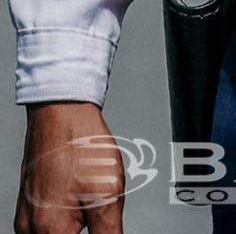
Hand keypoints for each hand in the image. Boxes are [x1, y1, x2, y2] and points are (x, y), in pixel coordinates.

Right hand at [14, 102, 124, 233]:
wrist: (62, 113)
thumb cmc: (81, 147)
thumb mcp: (107, 197)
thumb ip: (108, 233)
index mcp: (50, 231)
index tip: (103, 228)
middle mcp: (31, 228)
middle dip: (85, 230)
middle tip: (98, 209)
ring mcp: (27, 215)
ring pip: (55, 233)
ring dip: (76, 225)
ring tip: (90, 197)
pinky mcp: (29, 203)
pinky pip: (48, 222)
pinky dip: (68, 216)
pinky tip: (80, 196)